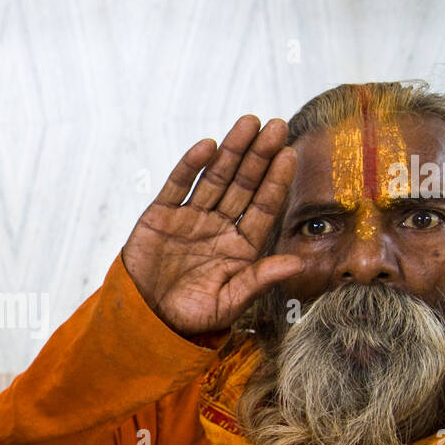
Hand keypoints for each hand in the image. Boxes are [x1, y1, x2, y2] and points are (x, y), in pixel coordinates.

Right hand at [121, 116, 303, 336]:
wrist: (146, 321)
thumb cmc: (191, 317)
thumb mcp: (230, 301)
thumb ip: (260, 278)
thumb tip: (298, 263)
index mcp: (241, 246)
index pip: (264, 208)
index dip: (277, 181)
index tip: (290, 154)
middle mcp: (219, 226)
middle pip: (244, 184)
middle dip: (260, 155)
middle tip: (277, 126)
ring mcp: (191, 217)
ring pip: (215, 177)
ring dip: (232, 150)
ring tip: (249, 123)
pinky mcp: (162, 215)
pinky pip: (178, 185)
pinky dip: (191, 165)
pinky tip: (208, 146)